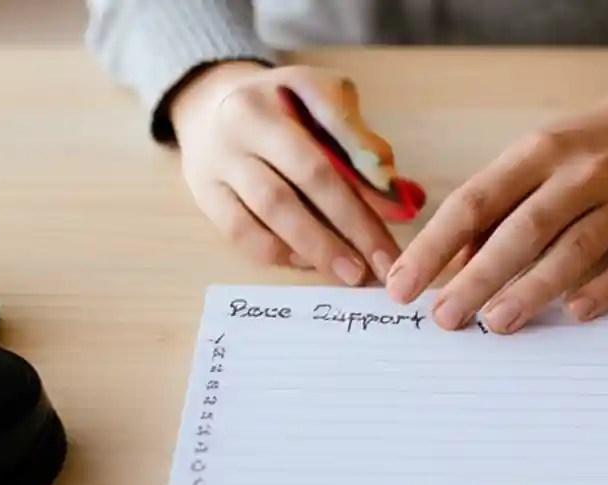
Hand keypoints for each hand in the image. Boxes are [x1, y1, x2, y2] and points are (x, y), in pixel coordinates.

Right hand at [170, 62, 401, 284]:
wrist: (208, 106)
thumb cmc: (280, 105)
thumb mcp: (321, 97)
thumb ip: (357, 141)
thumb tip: (396, 198)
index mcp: (283, 89)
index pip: (337, 133)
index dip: (371, 180)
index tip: (402, 217)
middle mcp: (244, 122)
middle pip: (307, 176)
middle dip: (351, 224)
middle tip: (380, 263)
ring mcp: (219, 159)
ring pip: (272, 208)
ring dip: (316, 246)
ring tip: (348, 272)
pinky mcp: (205, 193)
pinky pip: (240, 232)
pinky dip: (277, 251)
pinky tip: (305, 262)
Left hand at [385, 73, 607, 331]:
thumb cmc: (581, 152)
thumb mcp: (530, 161)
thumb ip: (491, 213)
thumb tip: (444, 272)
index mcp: (536, 152)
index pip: (474, 202)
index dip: (434, 246)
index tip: (401, 285)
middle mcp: (580, 173)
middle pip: (523, 230)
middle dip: (479, 276)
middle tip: (445, 317)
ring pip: (575, 248)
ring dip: (533, 288)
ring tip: (496, 322)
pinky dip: (604, 288)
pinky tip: (574, 312)